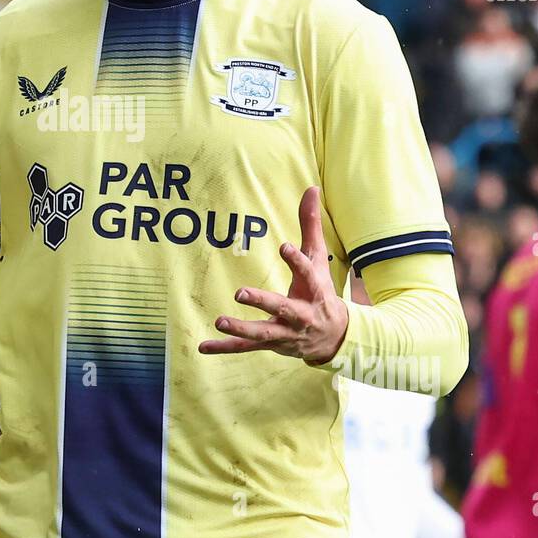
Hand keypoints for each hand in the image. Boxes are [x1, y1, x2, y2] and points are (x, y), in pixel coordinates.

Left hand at [198, 186, 348, 364]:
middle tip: (240, 293)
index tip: (284, 246)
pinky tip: (203, 346)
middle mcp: (300, 314)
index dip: (296, 260)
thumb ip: (311, 225)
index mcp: (313, 289)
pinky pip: (246, 349)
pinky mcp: (272, 345)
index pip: (307, 272)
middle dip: (263, 301)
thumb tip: (311, 188)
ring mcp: (285, 332)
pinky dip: (225, 348)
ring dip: (241, 329)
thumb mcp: (319, 259)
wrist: (335, 338)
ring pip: (263, 333)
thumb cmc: (322, 291)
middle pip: (282, 307)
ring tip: (220, 321)